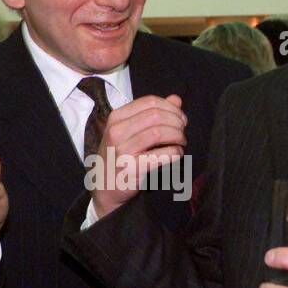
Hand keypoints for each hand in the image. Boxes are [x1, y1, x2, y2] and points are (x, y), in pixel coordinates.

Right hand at [89, 94, 186, 218]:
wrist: (105, 188)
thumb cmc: (119, 157)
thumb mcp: (129, 131)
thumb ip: (152, 113)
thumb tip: (176, 99)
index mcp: (116, 118)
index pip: (150, 102)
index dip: (170, 108)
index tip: (180, 118)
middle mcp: (117, 131)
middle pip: (156, 115)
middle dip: (176, 122)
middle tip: (182, 131)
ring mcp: (123, 150)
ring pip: (159, 132)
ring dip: (178, 136)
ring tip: (181, 143)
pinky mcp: (132, 168)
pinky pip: (162, 155)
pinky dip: (175, 152)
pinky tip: (177, 154)